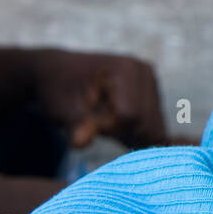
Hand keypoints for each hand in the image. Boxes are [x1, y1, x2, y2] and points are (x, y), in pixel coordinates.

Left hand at [32, 50, 167, 149]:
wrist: (57, 74)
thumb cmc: (58, 88)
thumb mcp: (62, 108)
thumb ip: (77, 125)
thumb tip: (81, 144)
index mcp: (126, 69)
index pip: (132, 115)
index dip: (108, 128)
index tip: (87, 123)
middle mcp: (146, 73)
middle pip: (147, 123)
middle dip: (121, 133)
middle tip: (94, 126)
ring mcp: (152, 84)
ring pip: (154, 129)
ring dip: (128, 136)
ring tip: (103, 124)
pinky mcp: (154, 97)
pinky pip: (155, 128)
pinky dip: (135, 135)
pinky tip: (115, 127)